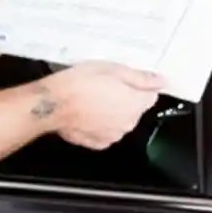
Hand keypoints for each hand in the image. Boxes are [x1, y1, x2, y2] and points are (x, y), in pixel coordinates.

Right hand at [42, 61, 165, 149]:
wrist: (52, 103)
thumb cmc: (79, 84)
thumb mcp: (113, 70)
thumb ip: (140, 78)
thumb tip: (159, 81)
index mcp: (135, 104)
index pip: (151, 95)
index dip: (139, 86)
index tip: (127, 80)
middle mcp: (128, 123)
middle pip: (135, 109)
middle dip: (125, 98)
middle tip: (105, 85)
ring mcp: (112, 135)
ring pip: (120, 120)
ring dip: (111, 111)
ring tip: (93, 97)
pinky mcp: (97, 143)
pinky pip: (105, 131)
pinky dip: (99, 123)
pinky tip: (87, 112)